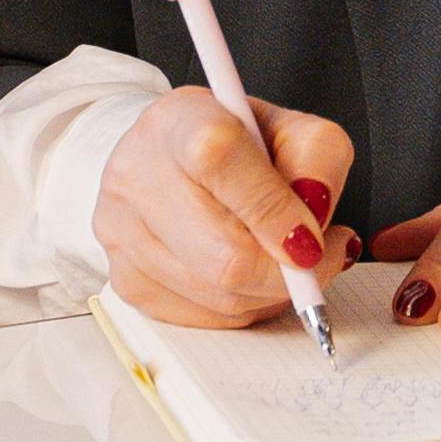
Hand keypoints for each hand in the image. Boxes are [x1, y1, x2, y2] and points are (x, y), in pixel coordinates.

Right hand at [92, 86, 357, 329]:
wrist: (164, 154)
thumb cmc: (233, 142)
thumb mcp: (289, 127)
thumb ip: (317, 159)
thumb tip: (315, 225)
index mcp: (179, 123)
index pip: (221, 162)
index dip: (275, 210)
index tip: (314, 239)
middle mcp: (137, 176)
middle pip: (225, 257)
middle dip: (288, 272)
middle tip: (316, 256)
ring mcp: (122, 233)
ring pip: (221, 297)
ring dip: (271, 292)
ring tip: (282, 259)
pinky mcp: (126, 279)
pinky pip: (206, 318)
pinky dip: (244, 305)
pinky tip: (248, 274)